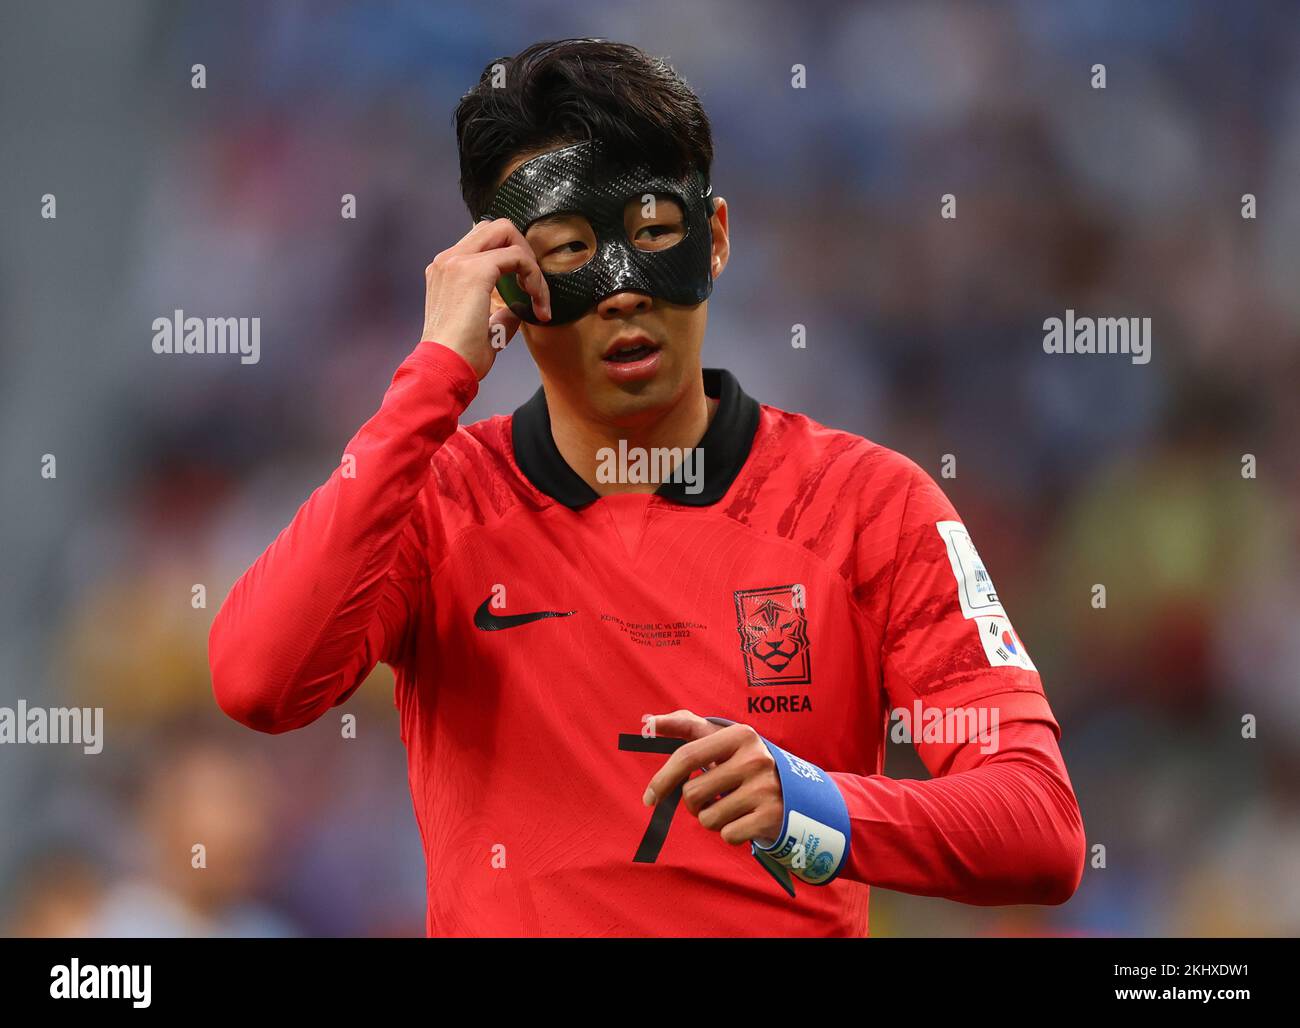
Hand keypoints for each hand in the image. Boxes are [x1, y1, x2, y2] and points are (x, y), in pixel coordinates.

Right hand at [421, 217, 551, 379]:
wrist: (443, 369)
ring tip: (538, 295)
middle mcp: (448, 260)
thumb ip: (498, 314)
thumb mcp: (482, 330)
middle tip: (535, 286)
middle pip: (495, 228)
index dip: (512, 260)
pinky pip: (517, 257)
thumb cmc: (459, 358)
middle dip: (524, 251)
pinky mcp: (475, 270)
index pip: (484, 243)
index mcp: (446, 271)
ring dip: (529, 260)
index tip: (528, 294)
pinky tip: (537, 303)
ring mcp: (458, 261)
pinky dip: (534, 277)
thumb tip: (518, 310)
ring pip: (506, 232)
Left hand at [642, 710, 783, 846]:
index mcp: (741, 735)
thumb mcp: (724, 740)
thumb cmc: (746, 764)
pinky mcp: (771, 817)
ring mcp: (765, 789)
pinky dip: (730, 833)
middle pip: (692, 793)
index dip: (662, 779)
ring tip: (732, 808)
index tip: (649, 798)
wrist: (797, 795)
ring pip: (707, 818)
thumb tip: (647, 722)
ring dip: (712, 819)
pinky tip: (746, 821)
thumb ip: (686, 726)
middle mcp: (755, 759)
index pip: (687, 757)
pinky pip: (727, 835)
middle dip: (694, 803)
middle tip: (712, 798)